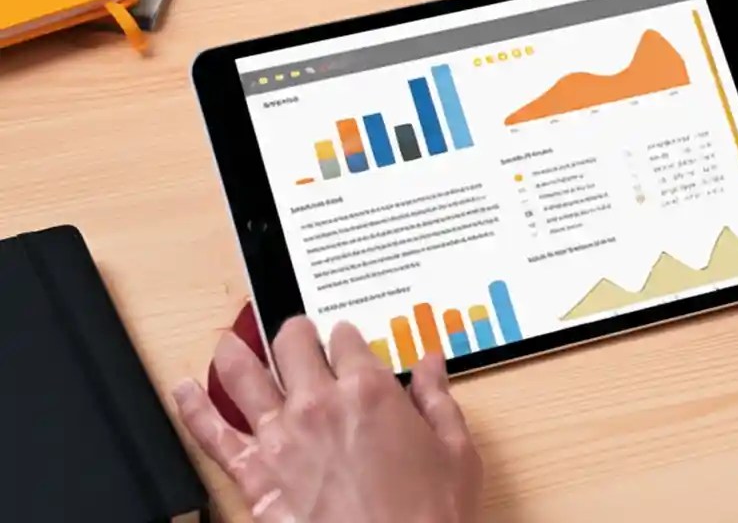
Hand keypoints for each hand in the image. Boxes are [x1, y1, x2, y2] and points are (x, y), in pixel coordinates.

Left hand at [172, 318, 482, 522]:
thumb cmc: (428, 516)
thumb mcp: (455, 451)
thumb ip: (437, 399)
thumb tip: (430, 366)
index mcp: (370, 391)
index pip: (348, 340)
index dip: (347, 335)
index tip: (347, 339)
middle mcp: (318, 404)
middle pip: (292, 345)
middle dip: (295, 332)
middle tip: (296, 331)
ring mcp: (281, 437)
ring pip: (243, 374)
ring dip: (236, 351)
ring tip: (230, 340)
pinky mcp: (255, 474)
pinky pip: (212, 433)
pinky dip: (193, 407)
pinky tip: (183, 391)